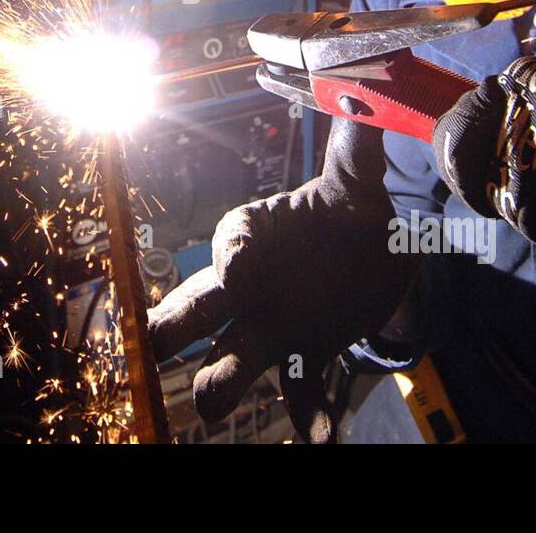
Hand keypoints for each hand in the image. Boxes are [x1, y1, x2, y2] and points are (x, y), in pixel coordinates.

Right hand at [147, 118, 417, 442]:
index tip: (236, 270)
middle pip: (201, 307)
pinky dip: (308, 417)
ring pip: (235, 359)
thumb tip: (363, 97)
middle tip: (151, 349)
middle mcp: (250, 286)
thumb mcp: (357, 182)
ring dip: (220, 382)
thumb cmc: (352, 213)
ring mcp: (274, 327)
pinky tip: (316, 437)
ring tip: (211, 405)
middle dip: (174, 327)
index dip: (229, 256)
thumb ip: (355, 149)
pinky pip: (303, 392)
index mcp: (254, 234)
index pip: (230, 242)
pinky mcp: (310, 357)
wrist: (383, 258)